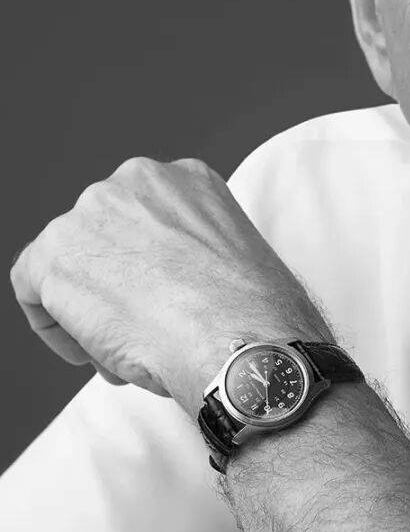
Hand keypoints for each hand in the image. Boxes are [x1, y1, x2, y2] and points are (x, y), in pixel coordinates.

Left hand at [10, 156, 327, 415]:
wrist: (241, 346)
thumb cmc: (254, 322)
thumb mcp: (236, 263)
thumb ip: (193, 256)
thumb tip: (171, 290)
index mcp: (188, 178)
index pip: (142, 216)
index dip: (147, 267)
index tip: (161, 302)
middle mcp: (135, 181)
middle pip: (103, 236)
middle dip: (117, 285)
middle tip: (140, 330)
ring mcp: (91, 213)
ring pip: (71, 265)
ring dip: (92, 310)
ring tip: (126, 349)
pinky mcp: (55, 255)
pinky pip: (33, 288)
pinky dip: (56, 327)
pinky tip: (93, 353)